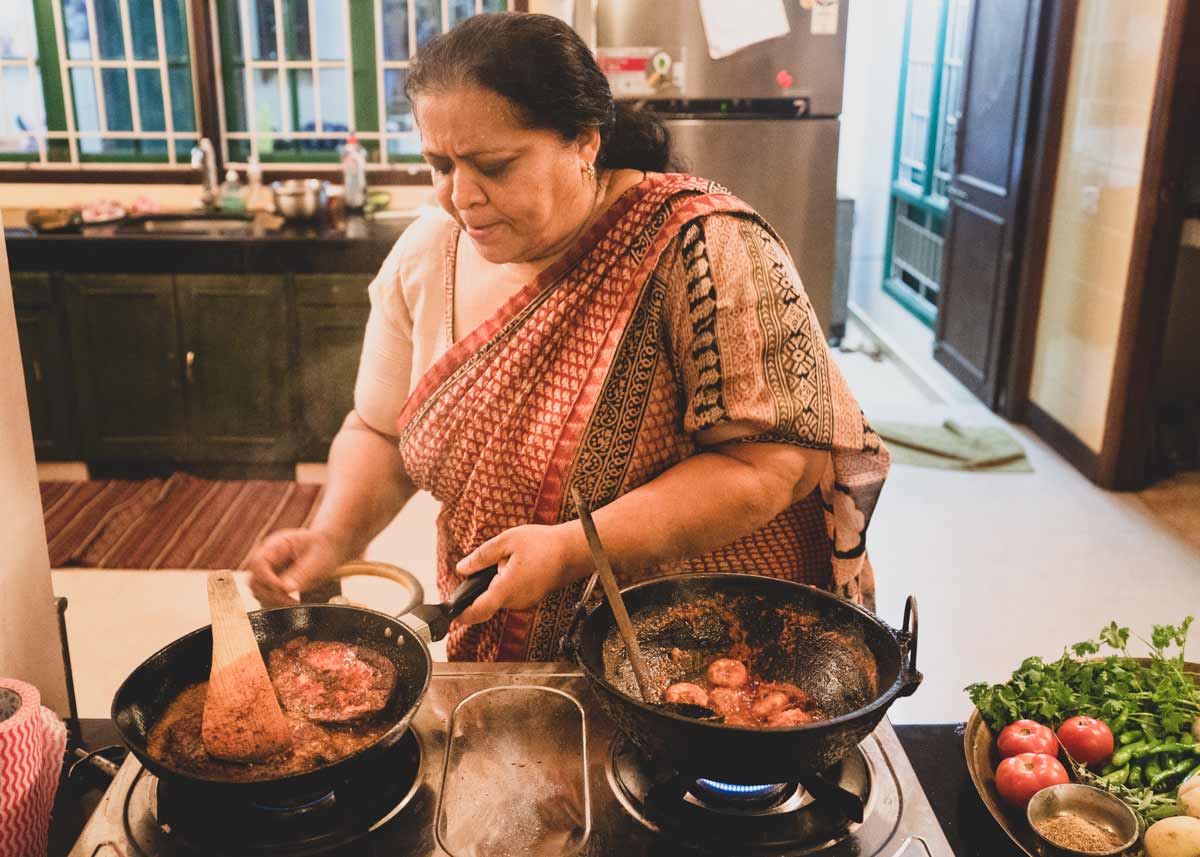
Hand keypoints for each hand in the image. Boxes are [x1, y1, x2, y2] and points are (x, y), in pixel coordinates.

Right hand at [246, 528, 343, 606]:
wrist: (327, 547)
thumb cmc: (323, 549)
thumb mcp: (316, 559)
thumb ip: (301, 573)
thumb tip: (287, 590)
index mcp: (276, 546)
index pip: (258, 564)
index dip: (268, 580)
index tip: (286, 589)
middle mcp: (267, 558)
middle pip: (254, 580)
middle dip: (270, 594)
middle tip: (293, 601)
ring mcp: (268, 571)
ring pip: (257, 592)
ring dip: (273, 601)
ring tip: (295, 603)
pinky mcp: (272, 583)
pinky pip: (266, 597)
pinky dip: (276, 603)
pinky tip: (292, 603)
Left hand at [453, 523, 587, 624]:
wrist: (574, 551)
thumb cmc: (544, 544)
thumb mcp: (507, 541)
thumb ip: (482, 556)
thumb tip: (462, 568)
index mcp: (506, 588)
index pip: (478, 611)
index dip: (461, 615)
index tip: (450, 615)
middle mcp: (516, 601)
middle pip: (487, 601)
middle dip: (483, 585)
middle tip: (493, 562)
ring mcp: (525, 602)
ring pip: (500, 597)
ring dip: (497, 583)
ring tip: (512, 559)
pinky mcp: (532, 598)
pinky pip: (513, 594)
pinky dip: (509, 583)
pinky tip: (520, 565)